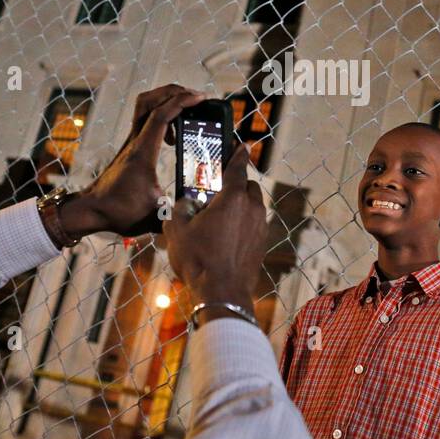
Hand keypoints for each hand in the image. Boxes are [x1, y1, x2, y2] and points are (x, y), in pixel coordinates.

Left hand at [61, 84, 203, 238]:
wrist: (92, 210)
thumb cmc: (119, 211)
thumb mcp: (154, 216)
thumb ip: (178, 213)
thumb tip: (200, 212)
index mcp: (143, 153)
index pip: (161, 115)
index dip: (181, 102)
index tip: (200, 98)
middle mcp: (135, 141)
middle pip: (149, 100)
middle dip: (174, 92)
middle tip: (195, 98)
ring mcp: (131, 141)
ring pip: (144, 105)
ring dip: (166, 100)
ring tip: (186, 111)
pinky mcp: (130, 146)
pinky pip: (145, 119)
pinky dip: (161, 116)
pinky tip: (171, 137)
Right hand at [163, 144, 266, 309]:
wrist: (222, 293)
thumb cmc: (198, 259)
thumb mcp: (177, 230)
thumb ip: (180, 209)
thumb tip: (185, 204)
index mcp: (233, 199)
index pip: (237, 168)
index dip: (238, 155)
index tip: (243, 145)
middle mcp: (252, 209)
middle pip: (248, 187)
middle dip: (236, 185)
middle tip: (217, 194)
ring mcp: (260, 227)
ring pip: (253, 207)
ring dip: (240, 206)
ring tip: (219, 218)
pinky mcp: (262, 243)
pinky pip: (254, 225)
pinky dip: (243, 224)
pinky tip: (226, 236)